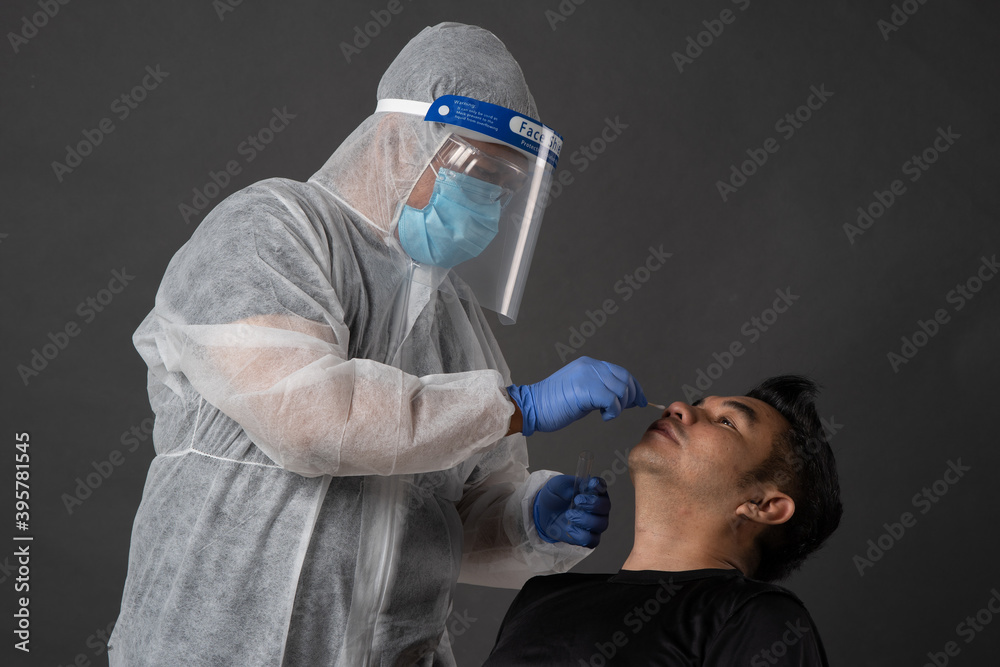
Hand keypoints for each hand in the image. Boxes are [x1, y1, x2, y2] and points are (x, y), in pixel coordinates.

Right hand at [507, 356, 646, 435]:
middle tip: (627, 409)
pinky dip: (613, 411)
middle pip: (625, 380)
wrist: (532, 407)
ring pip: (620, 390)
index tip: (641, 400)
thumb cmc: (553, 404)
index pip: (621, 372)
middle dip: (632, 397)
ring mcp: (588, 376)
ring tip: (607, 413)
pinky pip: (612, 400)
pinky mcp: (585, 389)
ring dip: (619, 407)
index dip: (635, 387)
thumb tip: (623, 398)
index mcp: (589, 364)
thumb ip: (600, 389)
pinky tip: (604, 416)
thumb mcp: (580, 391)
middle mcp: (590, 366)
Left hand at [533, 475, 610, 547]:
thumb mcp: (555, 486)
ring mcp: (595, 523)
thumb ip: (565, 484)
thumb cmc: (555, 496)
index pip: (601, 486)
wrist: (545, 514)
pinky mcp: (588, 537)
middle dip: (593, 504)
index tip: (591, 484)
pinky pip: (593, 540)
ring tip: (569, 515)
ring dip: (585, 520)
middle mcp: (597, 507)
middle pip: (605, 506)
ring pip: (601, 524)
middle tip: (577, 501)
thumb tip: (577, 490)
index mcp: (592, 490)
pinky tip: (569, 528)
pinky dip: (581, 535)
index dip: (599, 485)